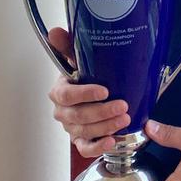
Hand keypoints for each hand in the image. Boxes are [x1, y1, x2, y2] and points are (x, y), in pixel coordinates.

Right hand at [47, 27, 129, 157]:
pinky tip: (111, 142)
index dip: (84, 94)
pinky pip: (85, 148)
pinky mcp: (79, 140)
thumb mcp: (79, 59)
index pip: (66, 95)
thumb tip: (55, 31)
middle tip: (122, 106)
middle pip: (77, 116)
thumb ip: (68, 46)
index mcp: (59, 91)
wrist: (95, 93)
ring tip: (124, 119)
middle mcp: (62, 111)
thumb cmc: (87, 75)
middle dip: (101, 112)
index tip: (104, 90)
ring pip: (84, 131)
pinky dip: (97, 147)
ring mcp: (70, 127)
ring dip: (105, 127)